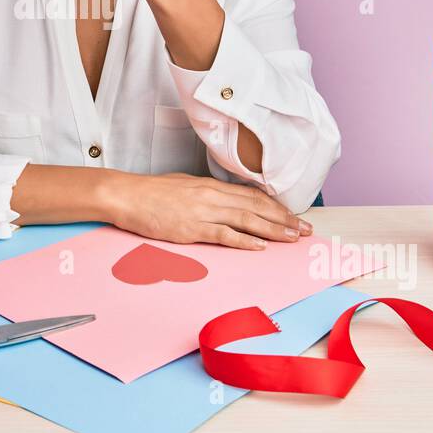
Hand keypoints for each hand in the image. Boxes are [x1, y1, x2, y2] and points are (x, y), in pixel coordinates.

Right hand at [104, 172, 312, 249]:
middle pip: (256, 207)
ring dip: (273, 229)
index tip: (293, 216)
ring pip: (246, 219)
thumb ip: (206, 195)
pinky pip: (223, 234)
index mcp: (210, 186)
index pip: (252, 196)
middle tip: (305, 230)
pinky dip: (243, 240)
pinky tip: (260, 246)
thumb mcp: (184, 186)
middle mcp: (212, 196)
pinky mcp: (192, 227)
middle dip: (284, 219)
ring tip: (292, 237)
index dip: (276, 207)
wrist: (127, 195)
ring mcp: (203, 211)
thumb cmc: (151, 193)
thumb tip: (224, 201)